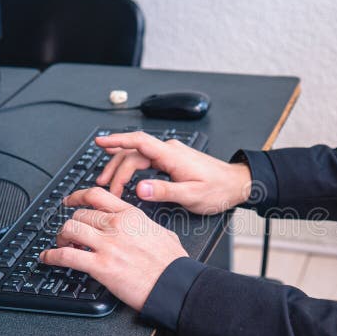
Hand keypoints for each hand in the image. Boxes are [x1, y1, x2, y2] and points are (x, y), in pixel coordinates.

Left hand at [39, 187, 187, 311]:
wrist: (175, 284)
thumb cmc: (173, 263)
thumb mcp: (161, 232)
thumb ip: (145, 226)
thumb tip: (141, 227)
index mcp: (131, 216)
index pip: (96, 196)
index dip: (77, 196)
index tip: (70, 200)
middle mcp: (116, 226)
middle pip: (80, 214)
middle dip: (70, 224)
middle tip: (68, 234)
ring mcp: (107, 245)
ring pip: (70, 230)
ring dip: (60, 238)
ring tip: (60, 245)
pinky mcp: (100, 266)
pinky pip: (67, 256)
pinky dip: (52, 256)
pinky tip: (48, 259)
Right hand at [95, 131, 252, 214]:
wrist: (236, 184)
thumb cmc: (218, 190)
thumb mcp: (191, 196)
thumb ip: (164, 191)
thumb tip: (140, 189)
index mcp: (172, 156)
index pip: (139, 141)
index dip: (117, 140)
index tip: (100, 142)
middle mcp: (169, 151)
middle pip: (134, 151)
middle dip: (115, 167)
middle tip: (103, 184)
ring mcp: (170, 154)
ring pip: (138, 155)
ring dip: (121, 167)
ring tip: (108, 181)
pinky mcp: (172, 160)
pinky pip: (146, 159)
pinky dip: (132, 166)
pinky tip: (124, 172)